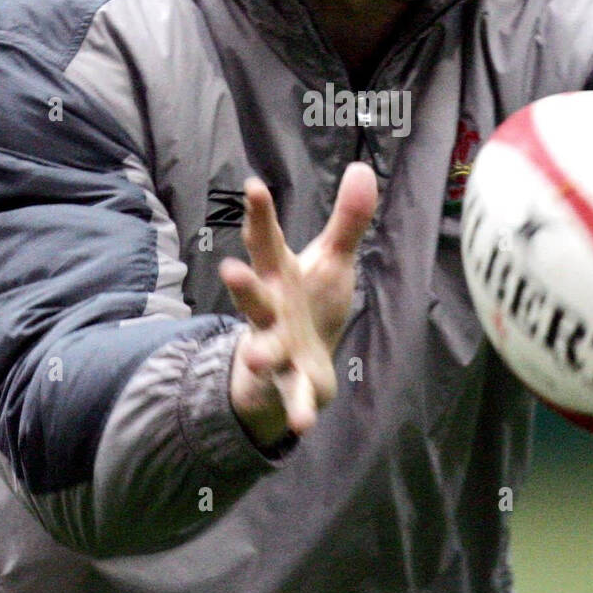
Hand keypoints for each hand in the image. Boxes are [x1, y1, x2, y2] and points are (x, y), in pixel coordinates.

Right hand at [221, 162, 377, 444]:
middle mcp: (270, 311)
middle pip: (253, 297)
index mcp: (278, 276)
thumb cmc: (310, 303)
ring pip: (265, 349)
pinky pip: (295, 396)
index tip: (253, 185)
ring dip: (261, 354)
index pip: (266, 241)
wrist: (296, 366)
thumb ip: (347, 220)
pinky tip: (304, 424)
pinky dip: (299, 409)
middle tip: (229, 270)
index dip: (260, 214)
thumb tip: (363, 168)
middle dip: (242, 286)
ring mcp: (277, 348)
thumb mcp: (331, 260)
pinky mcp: (292, 382)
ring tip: (256, 358)